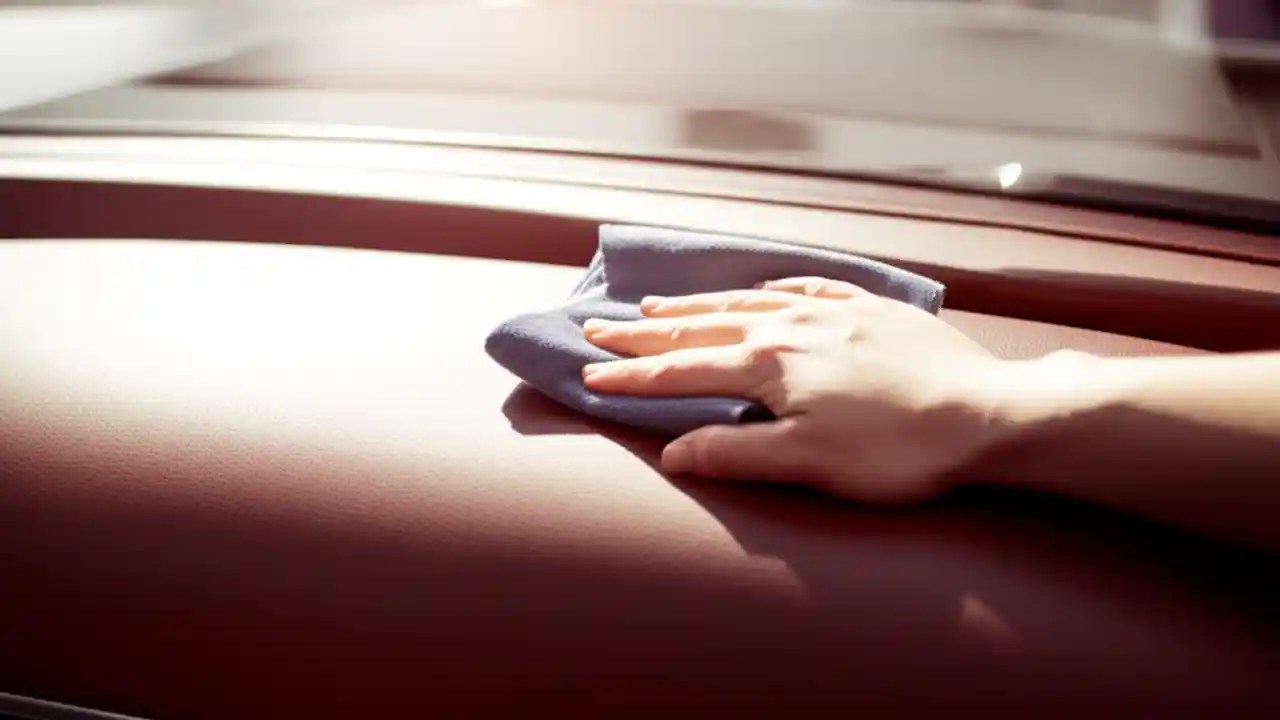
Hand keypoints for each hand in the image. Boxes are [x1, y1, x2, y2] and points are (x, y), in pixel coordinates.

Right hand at [582, 277, 1011, 503]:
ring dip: (697, 304)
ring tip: (657, 304)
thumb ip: (736, 454)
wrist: (988, 414)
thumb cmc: (897, 450)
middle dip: (646, 333)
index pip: (682, 370)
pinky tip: (762, 288)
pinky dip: (770, 287)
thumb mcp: (808, 463)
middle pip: (703, 326)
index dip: (632, 376)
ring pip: (747, 300)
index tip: (588, 374)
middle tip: (598, 328)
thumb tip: (672, 453)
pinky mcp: (871, 309)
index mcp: (770, 364)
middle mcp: (792, 326)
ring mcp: (833, 312)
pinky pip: (805, 287)